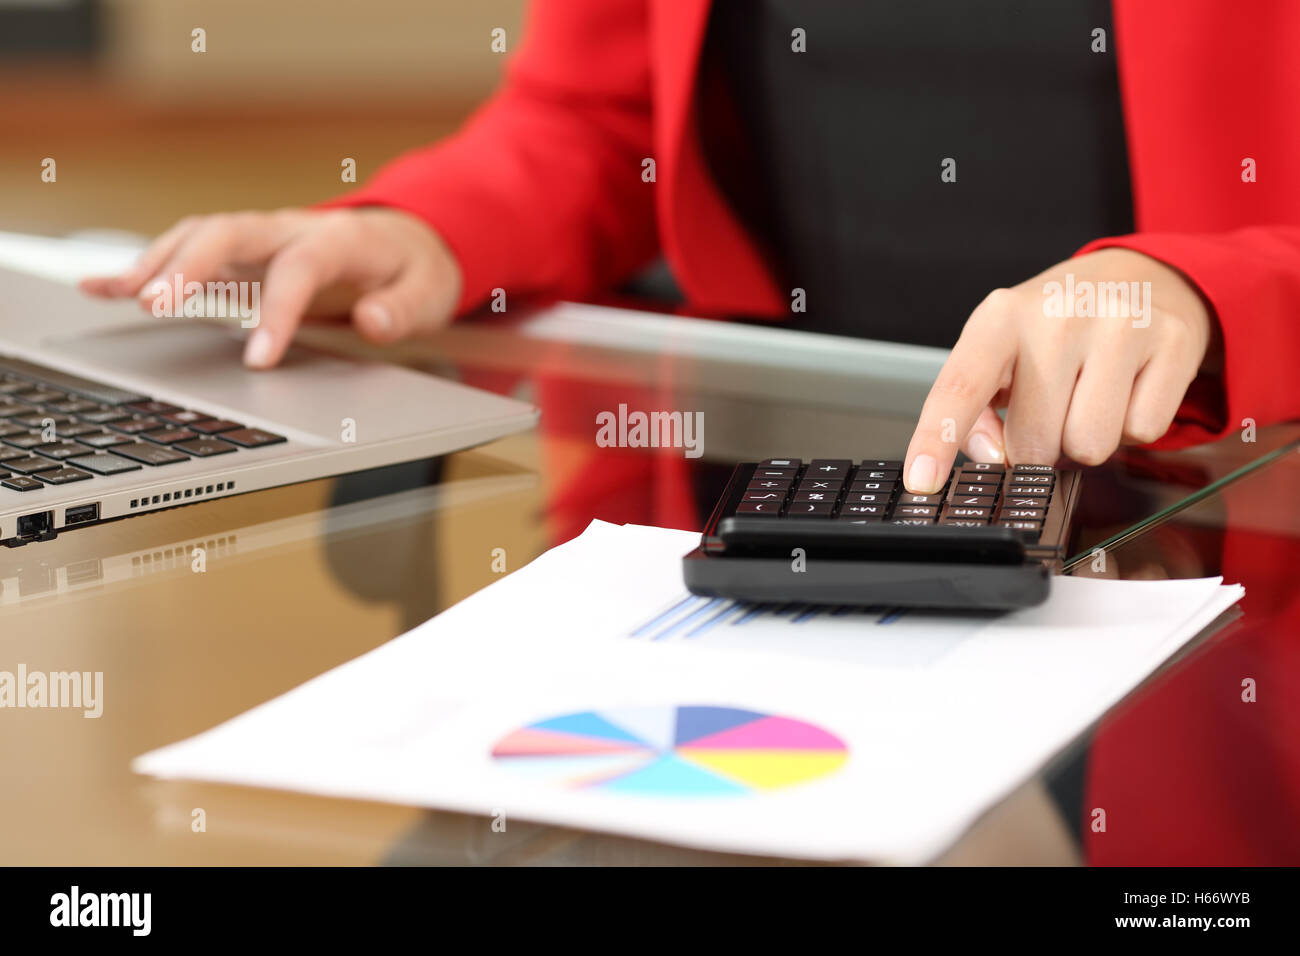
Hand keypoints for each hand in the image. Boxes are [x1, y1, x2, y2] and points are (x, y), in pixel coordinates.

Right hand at [80, 207, 461, 368]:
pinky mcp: (242, 251)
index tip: (259, 357)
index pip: (299, 268)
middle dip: (189, 266)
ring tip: (115, 293)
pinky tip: (104, 285)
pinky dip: (146, 265)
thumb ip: (403, 309)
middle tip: (155, 305)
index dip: (277, 310)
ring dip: (156, 262)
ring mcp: (262, 236)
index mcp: (338, 238)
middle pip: (229, 233)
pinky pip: (188, 250)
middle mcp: (291, 228)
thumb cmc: (413, 269)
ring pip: (200, 236)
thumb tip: (373, 322)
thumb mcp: (429, 291)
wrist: (406, 239)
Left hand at [902, 248, 1216, 492]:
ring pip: (1089, 447)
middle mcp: (1058, 315)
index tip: (922, 481)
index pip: (960, 385)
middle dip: (1039, 444)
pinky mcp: (1172, 342)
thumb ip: (976, 408)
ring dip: (1085, 439)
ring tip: (1088, 396)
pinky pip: (1144, 432)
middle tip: (1051, 406)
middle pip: (1033, 443)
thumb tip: (991, 455)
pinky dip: (1133, 426)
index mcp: (1001, 317)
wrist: (1142, 276)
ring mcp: (1120, 325)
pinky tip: (1127, 389)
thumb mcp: (1000, 353)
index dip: (937, 438)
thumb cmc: (1057, 327)